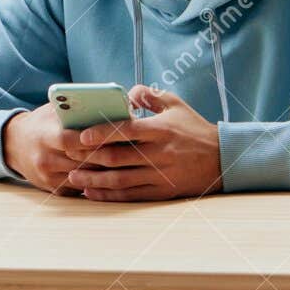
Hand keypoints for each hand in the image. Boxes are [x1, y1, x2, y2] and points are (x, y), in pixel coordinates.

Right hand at [1, 102, 127, 195]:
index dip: (95, 139)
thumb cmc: (41, 123)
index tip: (118, 134)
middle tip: (133, 151)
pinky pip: (81, 189)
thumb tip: (108, 104)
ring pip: (85, 178)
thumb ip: (76, 108)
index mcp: (45, 135)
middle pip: (83, 161)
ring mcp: (49, 177)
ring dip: (107, 171)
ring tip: (129, 164)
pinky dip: (98, 183)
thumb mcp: (53, 110)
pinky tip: (114, 177)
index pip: (72, 140)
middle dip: (109, 155)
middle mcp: (46, 159)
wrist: (14, 145)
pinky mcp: (54, 190)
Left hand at [60, 85, 221, 201]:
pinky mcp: (161, 192)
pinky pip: (130, 196)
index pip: (126, 131)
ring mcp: (159, 175)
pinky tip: (92, 193)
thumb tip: (127, 93)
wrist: (222, 160)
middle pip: (117, 157)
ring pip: (120, 180)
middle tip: (68, 156)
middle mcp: (158, 154)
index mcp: (159, 130)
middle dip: (89, 158)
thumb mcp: (176, 104)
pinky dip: (109, 195)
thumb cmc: (194, 129)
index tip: (81, 135)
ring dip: (94, 180)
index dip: (101, 133)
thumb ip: (149, 95)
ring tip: (73, 177)